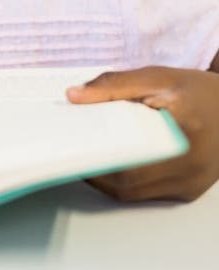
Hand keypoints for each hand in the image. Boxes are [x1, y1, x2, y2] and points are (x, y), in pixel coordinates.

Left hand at [65, 66, 218, 202]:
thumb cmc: (200, 92)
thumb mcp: (158, 77)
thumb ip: (114, 85)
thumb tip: (75, 96)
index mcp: (184, 134)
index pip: (127, 157)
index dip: (94, 157)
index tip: (69, 146)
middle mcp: (189, 168)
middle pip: (126, 181)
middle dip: (93, 166)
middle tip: (70, 148)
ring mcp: (189, 185)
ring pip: (132, 192)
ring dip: (105, 175)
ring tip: (85, 151)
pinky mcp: (187, 192)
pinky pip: (145, 193)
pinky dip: (123, 179)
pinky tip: (110, 160)